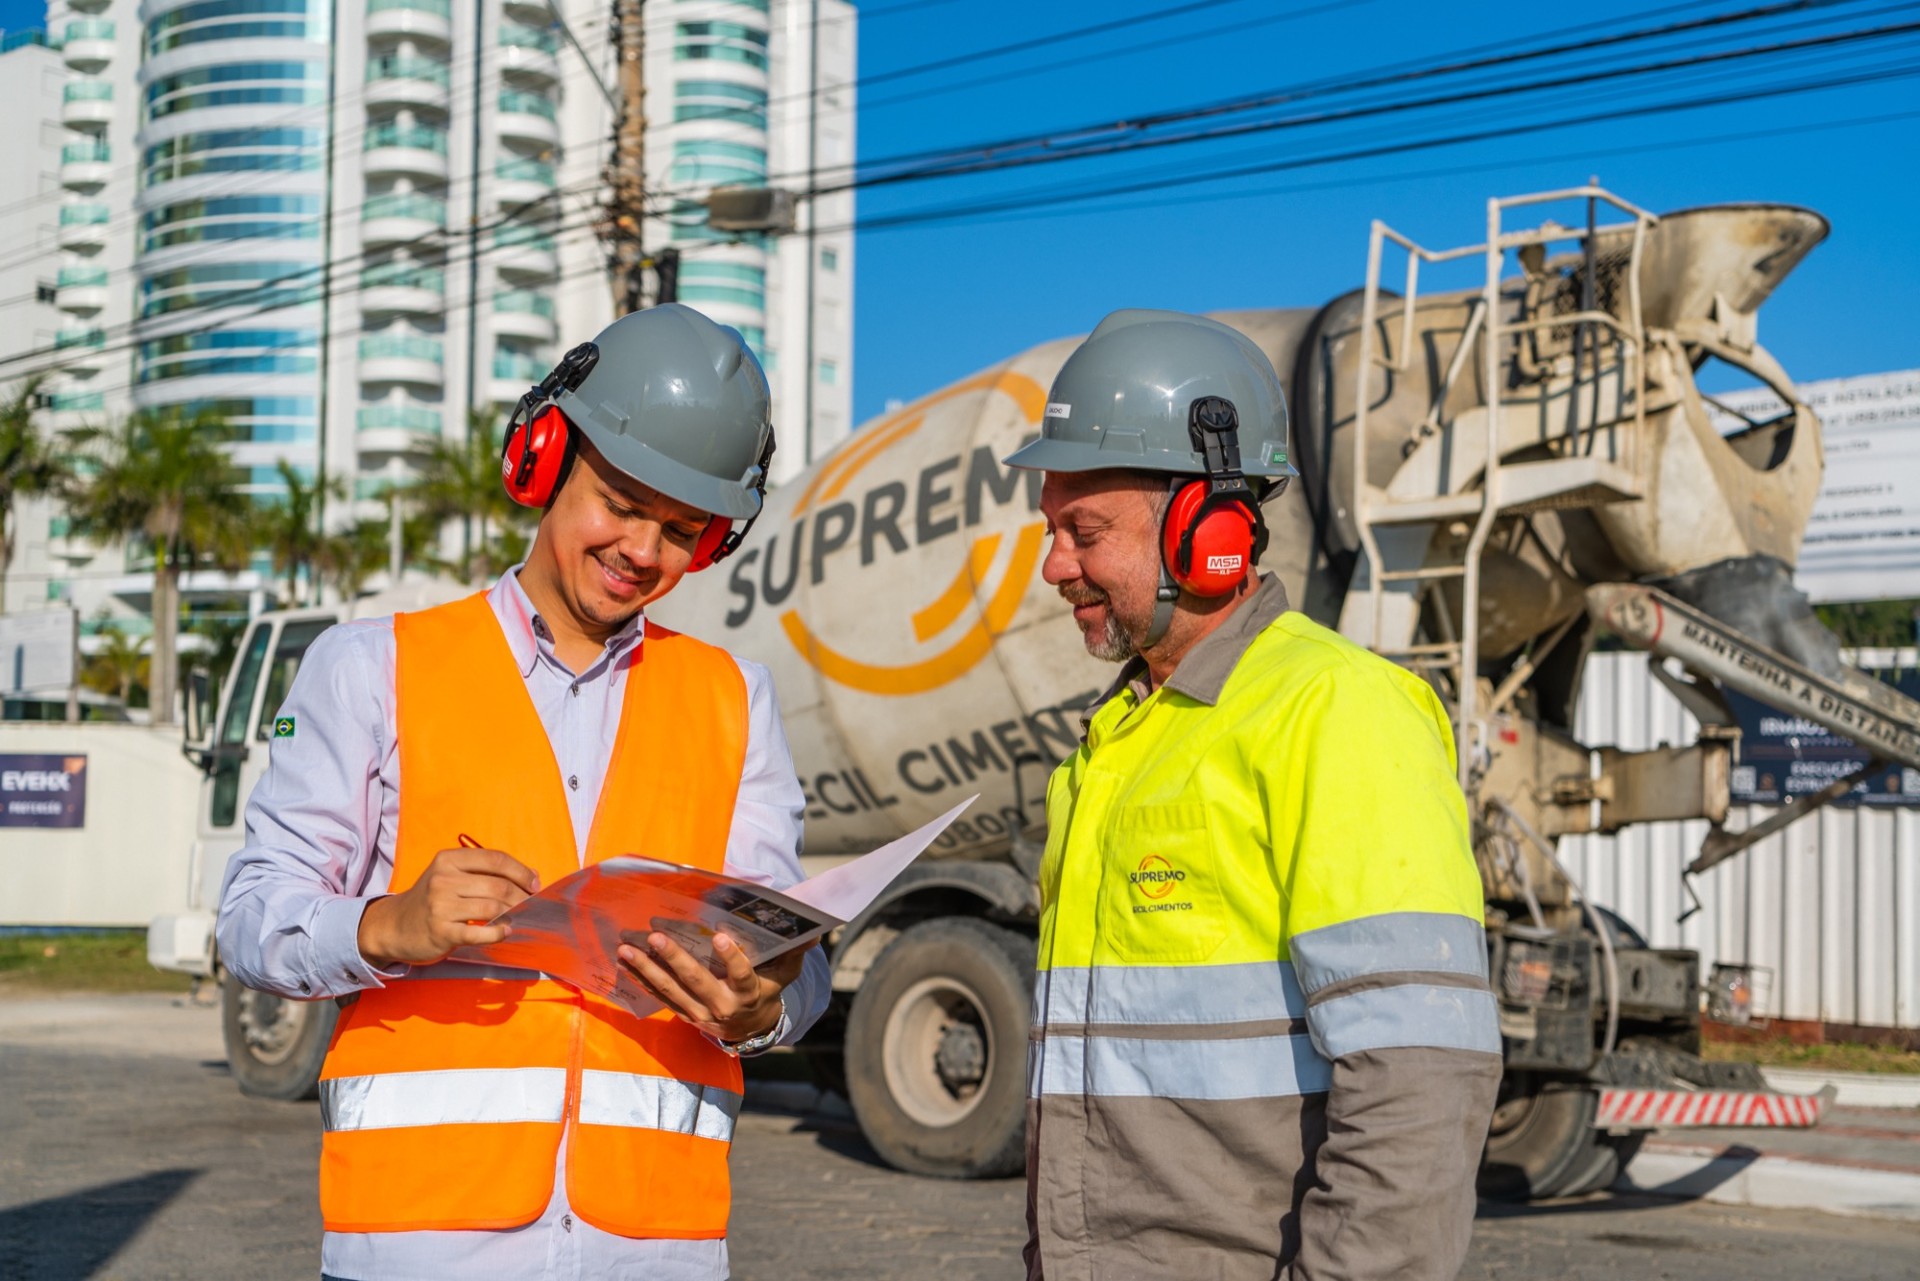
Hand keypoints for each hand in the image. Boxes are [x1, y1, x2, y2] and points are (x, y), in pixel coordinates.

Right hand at [357, 848, 539, 966]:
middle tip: (531, 905)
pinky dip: (497, 933)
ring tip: (518, 918)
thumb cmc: (432, 899)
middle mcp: (444, 879)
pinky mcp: (441, 931)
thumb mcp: (452, 876)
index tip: (535, 884)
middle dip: (521, 897)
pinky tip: (504, 931)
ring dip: (512, 915)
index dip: (521, 872)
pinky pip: (479, 932)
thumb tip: (531, 876)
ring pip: (492, 908)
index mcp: (449, 859)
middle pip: (498, 885)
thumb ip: (486, 873)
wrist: (394, 926)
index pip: (495, 860)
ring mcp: (441, 906)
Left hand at [617, 932, 810, 1043]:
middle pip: (696, 982)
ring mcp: (700, 1013)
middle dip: (674, 959)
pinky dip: (642, 982)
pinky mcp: (685, 1015)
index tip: (723, 938)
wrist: (752, 1031)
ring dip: (647, 969)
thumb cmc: (767, 992)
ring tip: (626, 949)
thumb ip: (792, 954)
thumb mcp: (784, 976)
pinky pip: (661, 998)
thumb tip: (812, 932)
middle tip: (656, 937)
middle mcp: (721, 1006)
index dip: (733, 959)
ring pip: (671, 991)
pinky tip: (626, 965)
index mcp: (748, 995)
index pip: (742, 976)